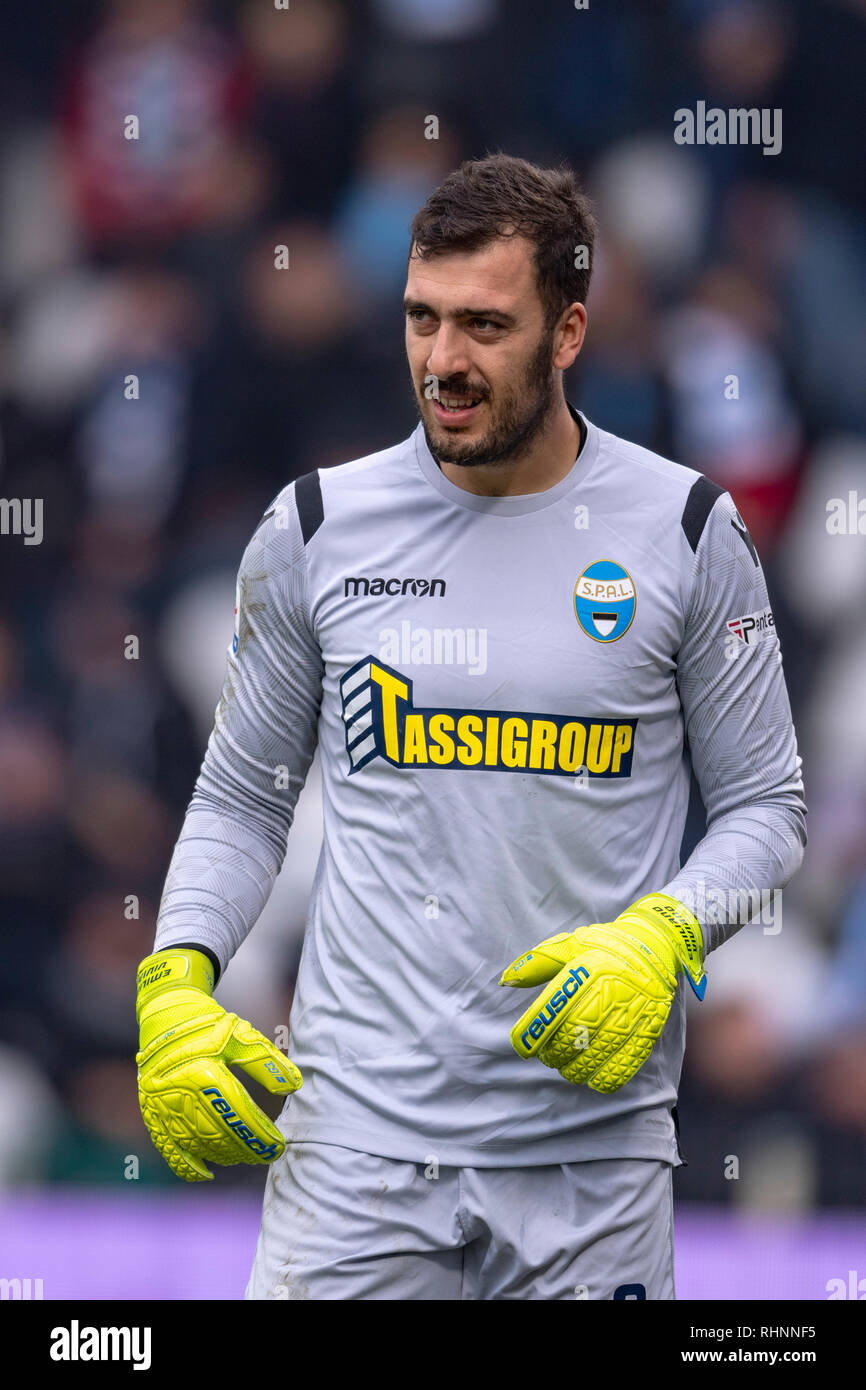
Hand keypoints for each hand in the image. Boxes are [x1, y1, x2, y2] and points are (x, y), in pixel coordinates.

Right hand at [136, 948, 301, 1180]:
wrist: (166, 1019)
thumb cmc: (208, 1026)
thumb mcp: (241, 1036)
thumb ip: (266, 1062)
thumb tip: (293, 1086)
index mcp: (204, 1074)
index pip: (238, 1116)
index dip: (260, 1136)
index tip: (278, 1146)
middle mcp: (180, 1095)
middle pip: (218, 1136)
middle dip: (245, 1149)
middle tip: (265, 1154)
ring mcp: (163, 1108)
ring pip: (196, 1146)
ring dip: (223, 1155)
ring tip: (244, 1155)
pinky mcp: (153, 1115)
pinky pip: (168, 1149)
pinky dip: (188, 1166)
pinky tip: (208, 1172)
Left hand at [500, 894, 704, 1092]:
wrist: (657, 945)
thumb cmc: (605, 946)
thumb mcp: (570, 945)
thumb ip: (537, 963)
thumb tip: (506, 981)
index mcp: (588, 968)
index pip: (554, 1006)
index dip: (534, 1031)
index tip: (523, 1046)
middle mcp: (610, 990)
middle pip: (574, 1034)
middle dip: (554, 1053)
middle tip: (547, 1055)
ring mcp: (633, 1011)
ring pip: (598, 1053)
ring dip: (576, 1068)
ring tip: (567, 1067)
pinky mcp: (650, 1027)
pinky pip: (628, 1062)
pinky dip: (608, 1077)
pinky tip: (594, 1079)